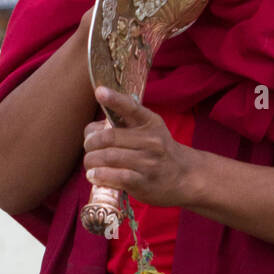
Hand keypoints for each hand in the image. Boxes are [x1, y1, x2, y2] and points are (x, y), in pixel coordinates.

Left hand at [82, 85, 198, 206]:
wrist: (184, 176)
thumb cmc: (157, 150)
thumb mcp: (148, 130)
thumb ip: (122, 124)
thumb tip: (91, 131)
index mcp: (150, 122)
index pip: (131, 107)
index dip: (114, 99)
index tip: (99, 91)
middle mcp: (151, 140)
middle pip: (109, 137)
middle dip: (91, 143)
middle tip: (88, 147)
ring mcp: (149, 162)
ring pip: (109, 157)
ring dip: (91, 160)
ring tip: (90, 163)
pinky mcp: (144, 182)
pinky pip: (117, 177)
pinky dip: (100, 175)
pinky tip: (94, 175)